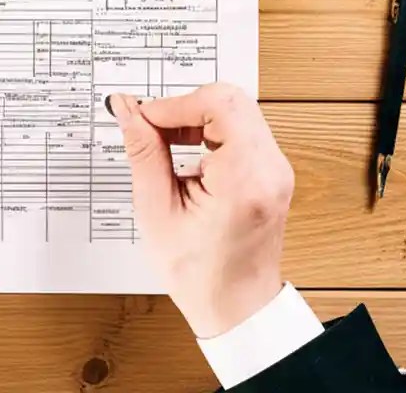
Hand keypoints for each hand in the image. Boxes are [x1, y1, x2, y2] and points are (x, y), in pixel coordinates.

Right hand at [109, 84, 293, 338]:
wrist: (236, 306)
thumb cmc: (200, 274)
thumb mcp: (157, 212)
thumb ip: (144, 153)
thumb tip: (128, 110)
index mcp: (246, 180)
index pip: (219, 104)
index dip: (174, 104)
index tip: (143, 119)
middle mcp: (271, 168)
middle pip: (230, 99)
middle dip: (184, 107)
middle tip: (151, 129)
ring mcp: (277, 168)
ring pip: (236, 109)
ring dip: (195, 118)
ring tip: (165, 145)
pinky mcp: (272, 169)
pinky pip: (242, 128)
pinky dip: (210, 130)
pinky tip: (185, 152)